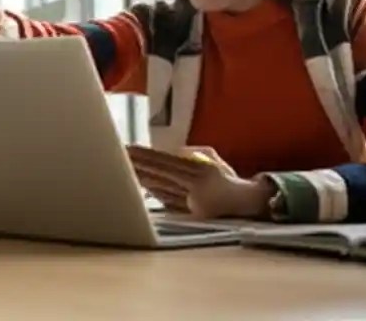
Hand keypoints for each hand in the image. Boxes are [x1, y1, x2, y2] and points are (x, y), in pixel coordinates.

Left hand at [126, 145, 272, 219]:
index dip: (146, 155)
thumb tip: (174, 151)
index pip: (166, 161)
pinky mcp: (190, 216)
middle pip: (160, 175)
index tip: (128, 149)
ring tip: (123, 171)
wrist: (248, 205)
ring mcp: (192, 203)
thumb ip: (193, 152)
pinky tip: (139, 188)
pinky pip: (166, 203)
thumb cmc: (227, 179)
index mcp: (201, 171)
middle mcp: (196, 187)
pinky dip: (153, 195)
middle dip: (138, 166)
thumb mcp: (213, 159)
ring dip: (141, 180)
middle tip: (117, 157)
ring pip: (161, 189)